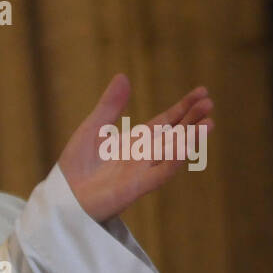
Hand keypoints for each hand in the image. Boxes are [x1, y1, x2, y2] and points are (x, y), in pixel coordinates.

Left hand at [57, 74, 213, 222]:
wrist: (62, 196)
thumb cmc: (76, 166)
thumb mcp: (93, 128)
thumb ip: (110, 106)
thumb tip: (122, 76)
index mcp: (135, 142)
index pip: (165, 122)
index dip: (183, 108)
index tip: (202, 92)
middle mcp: (143, 156)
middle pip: (174, 135)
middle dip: (191, 120)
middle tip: (209, 103)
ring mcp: (142, 172)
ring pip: (172, 154)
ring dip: (190, 140)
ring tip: (208, 123)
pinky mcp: (135, 188)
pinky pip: (159, 174)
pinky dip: (172, 161)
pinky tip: (185, 147)